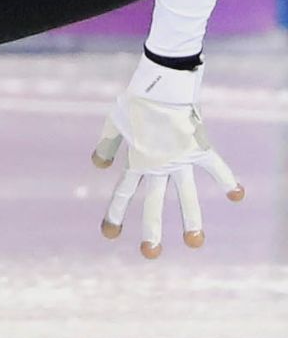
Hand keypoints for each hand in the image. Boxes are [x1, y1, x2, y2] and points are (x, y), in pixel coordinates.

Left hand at [92, 55, 243, 257]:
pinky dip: (227, 180)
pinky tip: (237, 196)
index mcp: (137, 160)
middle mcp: (158, 164)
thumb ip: (107, 146)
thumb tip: (100, 167)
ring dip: (191, 220)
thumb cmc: (135, 101)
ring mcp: (180, 158)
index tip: (109, 235)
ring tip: (194, 244)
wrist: (161, 82)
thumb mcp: (114, 123)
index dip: (115, 214)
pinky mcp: (200, 147)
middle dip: (151, 229)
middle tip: (149, 255)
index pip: (124, 193)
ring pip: (187, 194)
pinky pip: (216, 167)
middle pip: (154, 202)